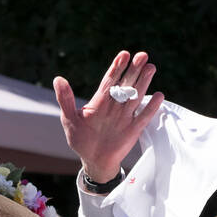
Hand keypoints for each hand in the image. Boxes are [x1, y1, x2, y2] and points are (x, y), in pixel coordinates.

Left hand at [53, 51, 163, 184]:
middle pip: (126, 83)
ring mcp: (125, 116)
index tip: (123, 55)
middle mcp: (115, 105)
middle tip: (142, 55)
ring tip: (150, 67)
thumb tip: (58, 79)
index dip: (117, 67)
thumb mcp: (69, 119)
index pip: (110, 79)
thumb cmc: (81, 139)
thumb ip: (65, 99)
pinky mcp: (133, 129)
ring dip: (144, 82)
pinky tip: (158, 96)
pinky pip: (143, 117)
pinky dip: (151, 108)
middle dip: (134, 69)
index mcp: (101, 100)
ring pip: (136, 96)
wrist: (93, 161)